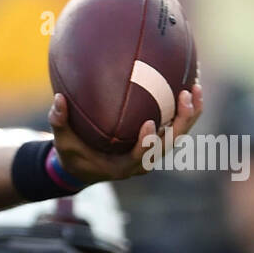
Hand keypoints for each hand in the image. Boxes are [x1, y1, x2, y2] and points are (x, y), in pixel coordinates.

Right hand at [50, 82, 203, 183]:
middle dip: (181, 122)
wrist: (85, 168)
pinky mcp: (156, 142)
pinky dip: (184, 109)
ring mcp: (152, 152)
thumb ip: (59, 123)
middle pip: (169, 144)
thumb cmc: (73, 155)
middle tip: (184, 97)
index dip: (147, 142)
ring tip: (196, 87)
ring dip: (190, 113)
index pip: (140, 156)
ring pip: (178, 135)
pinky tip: (189, 84)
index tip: (149, 123)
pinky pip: (175, 126)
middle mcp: (143, 162)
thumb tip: (58, 98)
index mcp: (122, 167)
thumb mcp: (63, 142)